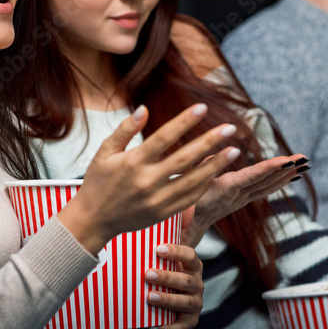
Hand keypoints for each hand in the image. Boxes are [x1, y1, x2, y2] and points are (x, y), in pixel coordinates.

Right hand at [59, 104, 239, 254]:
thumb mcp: (104, 152)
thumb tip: (144, 108)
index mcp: (132, 162)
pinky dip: (205, 184)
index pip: (164, 137)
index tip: (202, 108)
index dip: (184, 121)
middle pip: (185, 159)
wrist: (92, 220)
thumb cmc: (98, 182)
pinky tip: (217, 171)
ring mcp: (157, 199)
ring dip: (216, 165)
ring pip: (193, 181)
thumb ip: (125, 130)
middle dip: (210, 142)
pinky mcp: (163, 213)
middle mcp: (147, 181)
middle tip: (230, 129)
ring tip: (234, 150)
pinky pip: (189, 198)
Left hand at [144, 243, 203, 328]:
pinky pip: (180, 326)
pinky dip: (167, 327)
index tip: (158, 249)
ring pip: (184, 302)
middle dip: (167, 278)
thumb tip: (165, 218)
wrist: (171, 297)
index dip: (176, 252)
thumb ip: (164, 242)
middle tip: (147, 274)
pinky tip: (151, 326)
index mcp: (194, 266)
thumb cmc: (166, 272)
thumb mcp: (167, 258)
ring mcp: (196, 303)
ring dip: (167, 299)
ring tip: (149, 297)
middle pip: (186, 280)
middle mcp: (197, 284)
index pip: (190, 256)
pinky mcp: (191, 320)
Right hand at [182, 154, 308, 246]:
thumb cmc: (184, 202)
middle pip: (266, 181)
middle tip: (304, 158)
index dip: (270, 168)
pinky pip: (263, 190)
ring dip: (286, 175)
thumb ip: (203, 166)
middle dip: (286, 169)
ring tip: (303, 164)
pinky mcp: (241, 200)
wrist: (186, 227)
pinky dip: (278, 182)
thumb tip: (216, 151)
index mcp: (226, 189)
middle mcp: (237, 196)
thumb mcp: (189, 181)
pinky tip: (289, 176)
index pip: (252, 177)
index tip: (287, 160)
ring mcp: (241, 199)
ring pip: (268, 186)